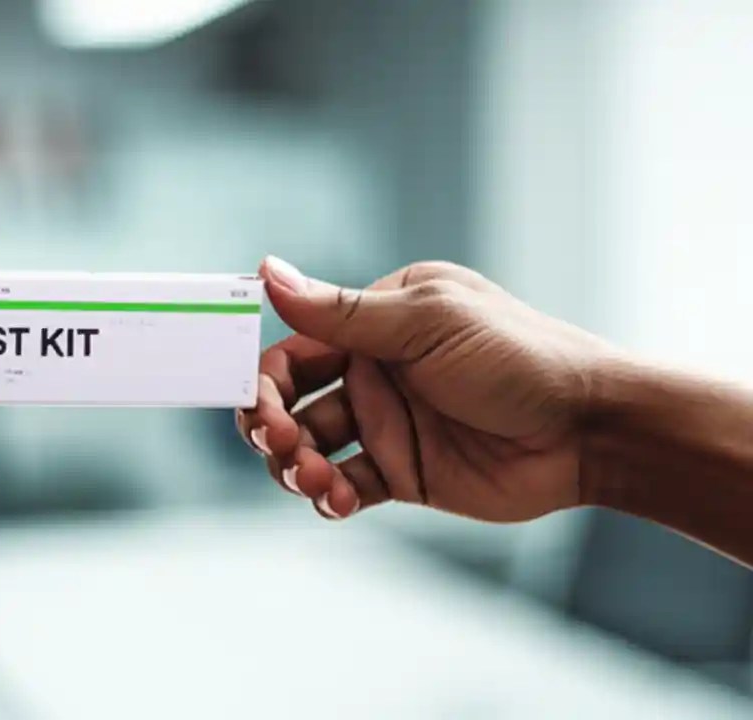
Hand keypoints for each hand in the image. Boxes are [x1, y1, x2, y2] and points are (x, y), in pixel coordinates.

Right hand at [238, 257, 615, 522]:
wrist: (590, 431)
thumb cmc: (519, 356)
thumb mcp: (426, 324)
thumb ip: (342, 313)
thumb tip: (267, 272)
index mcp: (376, 322)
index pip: (295, 345)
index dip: (264, 375)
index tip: (255, 401)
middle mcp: (374, 371)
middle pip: (290, 400)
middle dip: (269, 424)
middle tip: (281, 442)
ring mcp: (386, 423)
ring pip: (309, 446)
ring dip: (295, 464)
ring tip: (315, 478)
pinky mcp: (402, 472)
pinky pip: (344, 486)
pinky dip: (327, 496)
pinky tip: (336, 499)